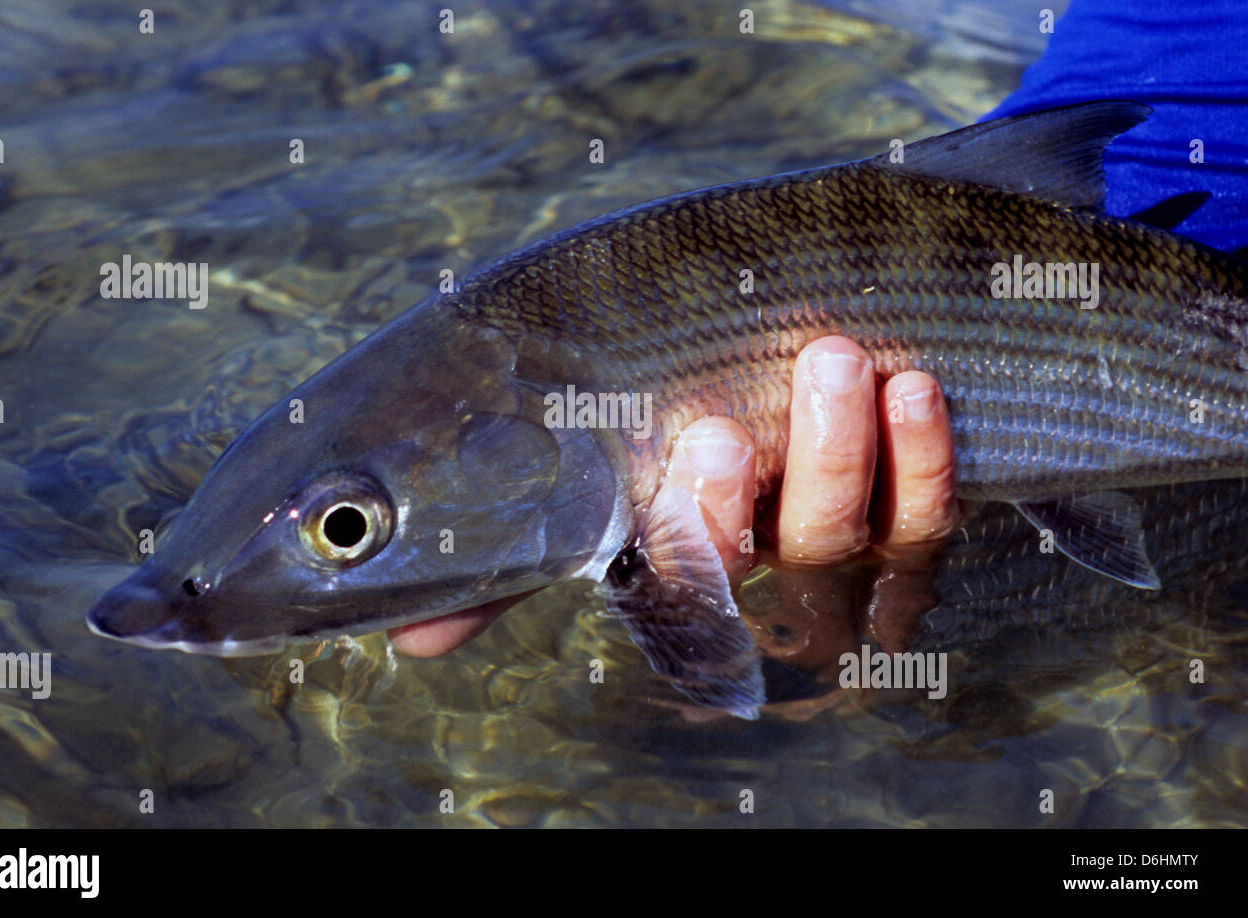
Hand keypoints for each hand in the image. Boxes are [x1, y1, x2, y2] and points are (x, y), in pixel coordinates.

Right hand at [388, 336, 960, 656]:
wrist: (760, 360)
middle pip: (792, 555)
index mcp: (681, 565)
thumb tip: (409, 638)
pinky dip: (925, 464)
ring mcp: (843, 561)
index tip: (709, 445)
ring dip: (860, 454)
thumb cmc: (649, 419)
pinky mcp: (908, 537)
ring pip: (863, 539)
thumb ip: (511, 555)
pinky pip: (926, 525)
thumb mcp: (578, 480)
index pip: (688, 580)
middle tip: (803, 369)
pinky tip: (914, 389)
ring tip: (849, 360)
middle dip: (804, 471)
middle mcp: (767, 578)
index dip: (703, 529)